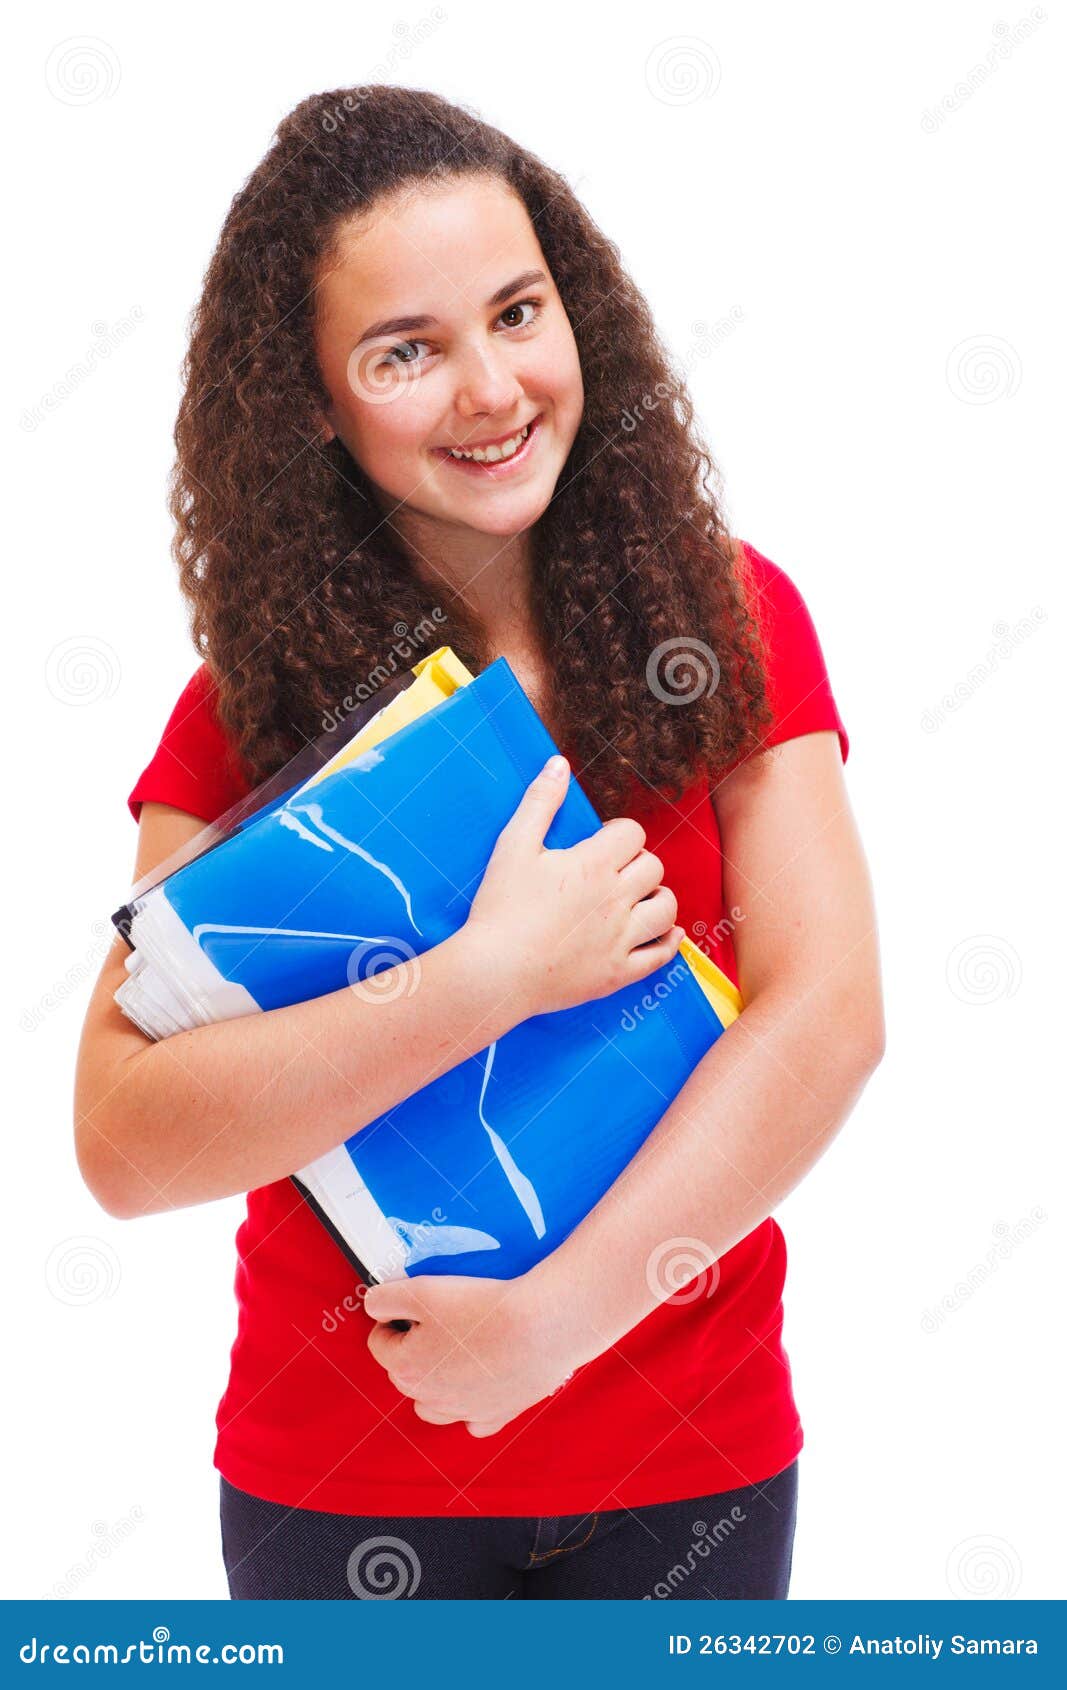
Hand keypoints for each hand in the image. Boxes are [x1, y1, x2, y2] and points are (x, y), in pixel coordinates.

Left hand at [362, 1267, 588, 1437]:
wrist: (539, 1328)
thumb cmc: (480, 1308)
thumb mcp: (421, 1290)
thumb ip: (384, 1298)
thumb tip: (374, 1308)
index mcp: (406, 1367)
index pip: (379, 1342)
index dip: (394, 1318)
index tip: (416, 1303)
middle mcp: (429, 1398)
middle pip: (405, 1373)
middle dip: (413, 1349)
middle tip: (440, 1320)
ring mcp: (463, 1411)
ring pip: (432, 1405)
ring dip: (434, 1383)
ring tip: (455, 1353)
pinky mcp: (496, 1415)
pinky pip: (473, 1421)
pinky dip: (470, 1407)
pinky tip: (480, 1383)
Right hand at [464, 753, 683, 1018]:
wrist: (494, 972)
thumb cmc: (500, 908)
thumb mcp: (513, 846)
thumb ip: (539, 802)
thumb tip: (559, 763)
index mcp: (593, 865)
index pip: (633, 833)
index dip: (619, 832)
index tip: (602, 841)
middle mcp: (615, 899)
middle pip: (653, 867)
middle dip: (637, 863)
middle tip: (613, 871)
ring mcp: (621, 939)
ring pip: (666, 909)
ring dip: (658, 898)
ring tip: (638, 899)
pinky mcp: (618, 973)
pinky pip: (661, 955)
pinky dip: (669, 941)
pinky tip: (665, 933)